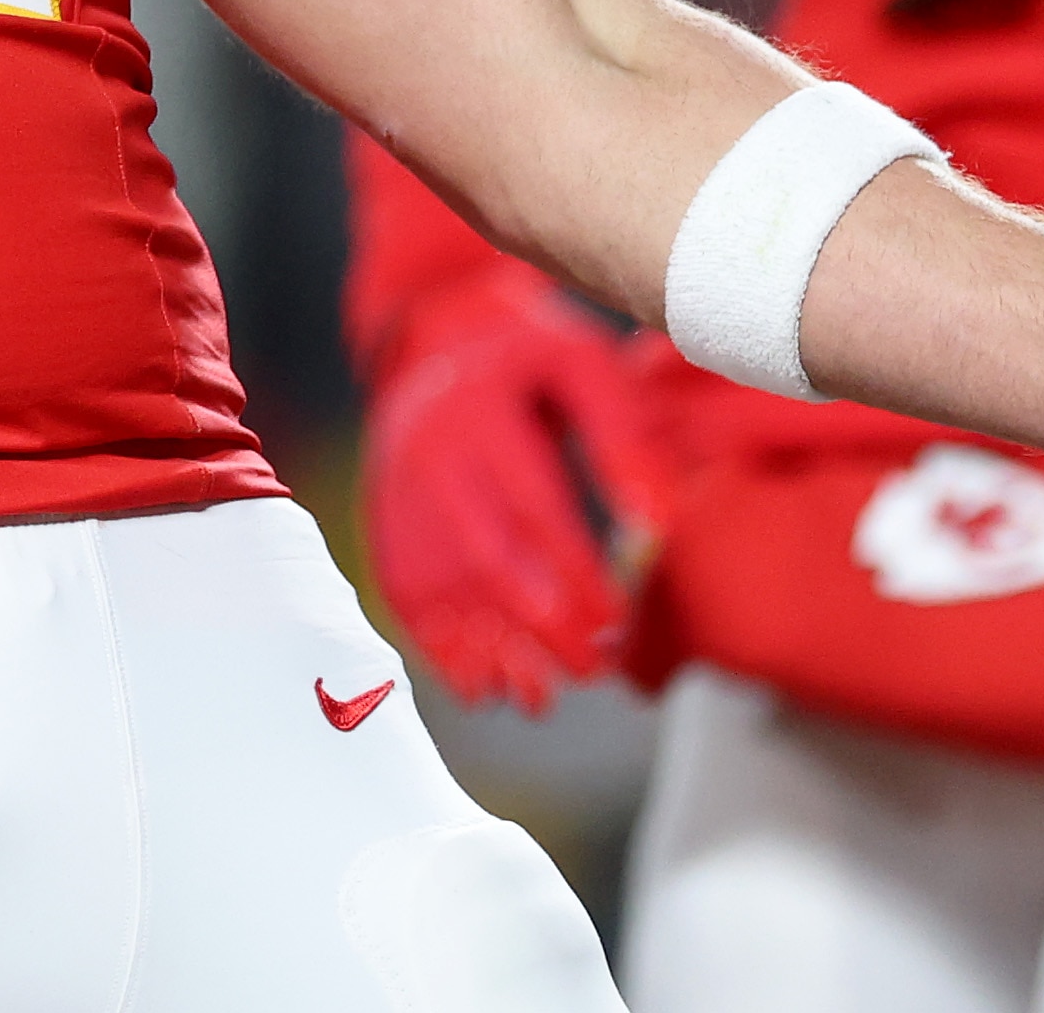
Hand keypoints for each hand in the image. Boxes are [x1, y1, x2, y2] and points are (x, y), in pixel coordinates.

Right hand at [361, 269, 668, 714]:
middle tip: (591, 667)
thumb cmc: (531, 362)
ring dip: (489, 649)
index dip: (574, 569)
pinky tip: (483, 686)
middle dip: (538, 624)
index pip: (531, 502)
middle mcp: (427, 450)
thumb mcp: (585, 367)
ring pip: (440, 586)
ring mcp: (396, 492)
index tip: (617, 618)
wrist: (440, 346)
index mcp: (480, 404)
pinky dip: (439, 648)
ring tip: (540, 697)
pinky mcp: (384, 526)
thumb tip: (659, 524)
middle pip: (483, 553)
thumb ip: (625, 438)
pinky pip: (404, 596)